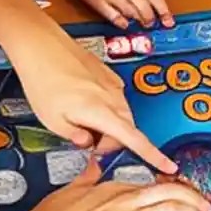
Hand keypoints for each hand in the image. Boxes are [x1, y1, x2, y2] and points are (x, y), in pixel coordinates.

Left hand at [8, 33, 176, 172]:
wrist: (40, 44)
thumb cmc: (43, 79)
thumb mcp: (53, 121)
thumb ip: (76, 137)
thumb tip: (89, 143)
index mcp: (102, 113)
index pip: (136, 140)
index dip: (154, 156)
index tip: (169, 166)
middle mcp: (113, 98)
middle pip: (126, 130)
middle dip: (111, 142)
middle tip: (86, 144)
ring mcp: (112, 84)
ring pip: (119, 115)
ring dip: (106, 125)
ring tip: (77, 120)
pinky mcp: (107, 75)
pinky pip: (113, 99)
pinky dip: (103, 108)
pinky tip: (80, 102)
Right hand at [22, 162, 210, 210]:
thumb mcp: (68, 190)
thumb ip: (86, 177)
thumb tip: (93, 162)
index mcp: (111, 189)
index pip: (150, 185)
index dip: (170, 189)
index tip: (180, 193)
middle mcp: (124, 203)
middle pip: (169, 193)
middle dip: (192, 198)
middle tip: (204, 206)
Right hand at [64, 0, 173, 29]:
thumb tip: (154, 7)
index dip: (163, 10)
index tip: (169, 21)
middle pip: (143, 6)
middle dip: (149, 18)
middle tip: (150, 24)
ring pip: (130, 12)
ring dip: (136, 19)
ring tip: (137, 22)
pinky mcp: (97, 1)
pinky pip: (113, 16)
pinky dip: (120, 22)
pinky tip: (123, 23)